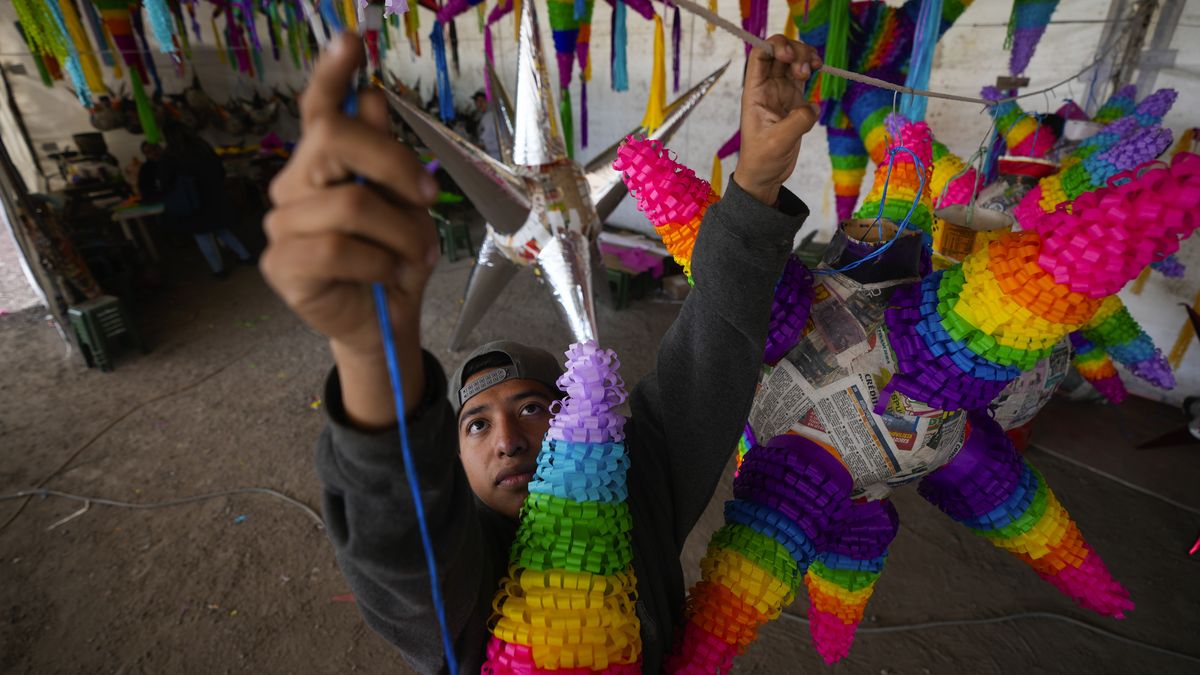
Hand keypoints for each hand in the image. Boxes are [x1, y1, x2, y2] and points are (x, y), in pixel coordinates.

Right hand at [260, 33, 438, 425]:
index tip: (351, 40)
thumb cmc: (394, 259)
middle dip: (395, 165)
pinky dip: (380, 264)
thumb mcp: (406, 207)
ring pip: (351, 205)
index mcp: (323, 163)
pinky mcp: (281, 265)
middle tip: (429, 200)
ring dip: (400, 234)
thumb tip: (370, 99)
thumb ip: (386, 159)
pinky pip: (341, 250)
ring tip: (414, 258)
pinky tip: (387, 277)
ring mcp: (282, 225)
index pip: (321, 110)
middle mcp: (294, 185)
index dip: (333, 74)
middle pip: (335, 141)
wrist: (385, 323)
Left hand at [735, 35, 821, 205]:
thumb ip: (798, 121)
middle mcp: (767, 87)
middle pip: (779, 52)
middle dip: (795, 51)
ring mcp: (781, 92)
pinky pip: (803, 75)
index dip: (775, 47)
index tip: (789, 58)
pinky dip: (812, 68)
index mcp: (754, 92)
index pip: (759, 56)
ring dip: (805, 57)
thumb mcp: (779, 141)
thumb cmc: (762, 159)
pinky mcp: (794, 101)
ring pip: (793, 61)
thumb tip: (813, 107)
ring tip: (815, 68)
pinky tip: (819, 70)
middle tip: (805, 70)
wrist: (765, 175)